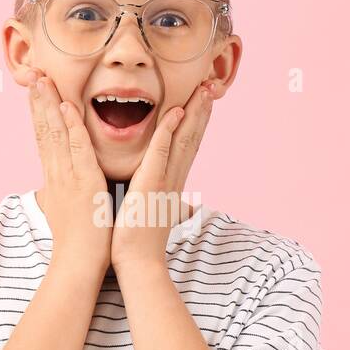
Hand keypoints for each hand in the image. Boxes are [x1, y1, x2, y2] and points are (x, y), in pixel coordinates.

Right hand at [25, 67, 112, 279]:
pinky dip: (71, 128)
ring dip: (49, 105)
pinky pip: (78, 149)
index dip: (39, 112)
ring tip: (42, 79)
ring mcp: (69, 176)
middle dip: (38, 100)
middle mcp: (58, 173)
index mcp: (56, 178)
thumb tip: (58, 188)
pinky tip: (67, 107)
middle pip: (44, 130)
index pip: (44, 138)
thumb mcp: (67, 210)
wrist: (78, 264)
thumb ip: (64, 193)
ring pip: (56, 134)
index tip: (35, 89)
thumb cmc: (79, 241)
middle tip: (32, 73)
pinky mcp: (84, 183)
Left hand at [110, 78, 216, 273]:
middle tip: (211, 85)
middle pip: (193, 138)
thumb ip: (162, 201)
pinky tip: (175, 112)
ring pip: (184, 140)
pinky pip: (161, 153)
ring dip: (194, 113)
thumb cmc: (139, 243)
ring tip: (203, 90)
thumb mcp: (153, 214)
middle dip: (202, 110)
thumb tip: (175, 203)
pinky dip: (168, 131)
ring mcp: (165, 182)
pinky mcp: (151, 185)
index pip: (187, 147)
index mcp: (172, 184)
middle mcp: (174, 180)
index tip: (203, 101)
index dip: (197, 122)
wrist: (138, 265)